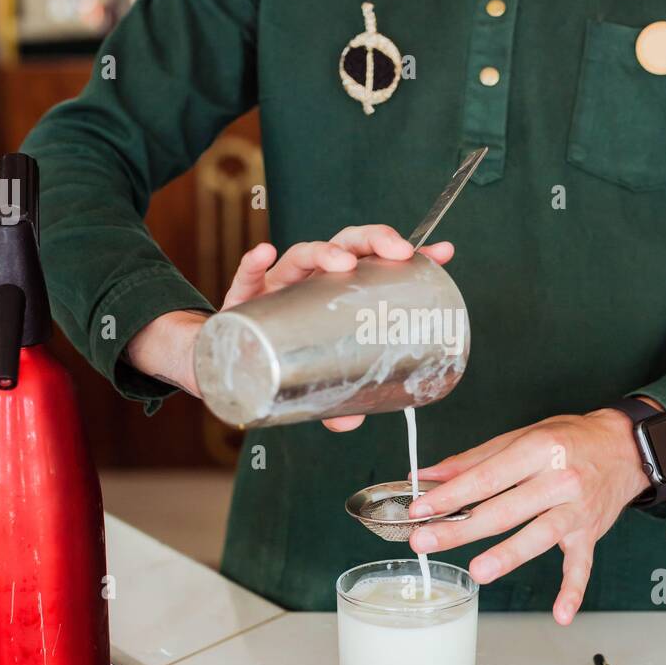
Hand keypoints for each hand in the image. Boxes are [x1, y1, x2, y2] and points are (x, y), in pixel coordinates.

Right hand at [125, 226, 453, 421]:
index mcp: (335, 291)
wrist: (222, 357)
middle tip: (398, 253)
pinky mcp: (241, 297)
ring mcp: (277, 284)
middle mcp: (310, 280)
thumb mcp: (313, 378)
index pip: (375, 261)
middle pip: (346, 246)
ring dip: (325, 252)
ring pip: (302, 255)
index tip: (444, 253)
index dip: (408, 253)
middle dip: (375, 241)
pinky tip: (263, 254)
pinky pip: (246, 276)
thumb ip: (332, 400)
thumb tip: (351, 423)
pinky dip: (253, 264)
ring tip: (342, 262)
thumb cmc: (279, 356)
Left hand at [407, 409, 652, 623]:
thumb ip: (474, 460)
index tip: (420, 508)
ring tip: (478, 571)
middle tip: (425, 541)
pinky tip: (561, 613)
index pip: (486, 477)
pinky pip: (582, 566)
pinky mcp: (590, 533)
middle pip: (504, 509)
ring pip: (539, 536)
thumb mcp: (522, 436)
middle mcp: (560, 479)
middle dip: (461, 527)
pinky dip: (573, 590)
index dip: (450, 495)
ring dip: (508, 555)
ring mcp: (577, 509)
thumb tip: (428, 474)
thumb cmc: (569, 439)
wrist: (626, 447)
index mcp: (538, 450)